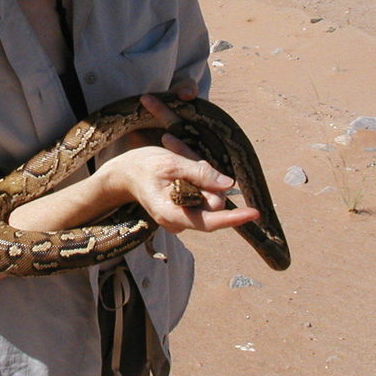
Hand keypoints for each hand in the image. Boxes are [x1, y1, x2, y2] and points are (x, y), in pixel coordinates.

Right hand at [100, 144, 258, 233]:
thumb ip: (200, 174)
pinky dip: (195, 176)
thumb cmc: (142, 167)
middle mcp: (180, 221)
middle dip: (206, 177)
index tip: (253, 213)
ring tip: (176, 154)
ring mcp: (183, 216)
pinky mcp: (185, 208)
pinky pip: (201, 192)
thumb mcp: (170, 164)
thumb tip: (228, 185)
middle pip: (213, 201)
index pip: (210, 222)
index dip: (233, 217)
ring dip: (199, 173)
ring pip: (208, 194)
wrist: (122, 174)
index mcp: (173, 215)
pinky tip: (179, 163)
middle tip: (184, 154)